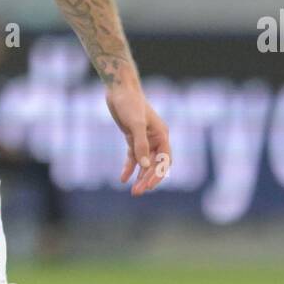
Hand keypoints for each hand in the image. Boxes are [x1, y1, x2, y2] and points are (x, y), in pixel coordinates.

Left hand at [105, 78, 170, 195]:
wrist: (118, 89)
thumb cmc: (129, 103)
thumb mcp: (135, 124)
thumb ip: (140, 145)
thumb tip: (144, 166)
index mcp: (162, 135)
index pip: (165, 161)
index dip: (158, 175)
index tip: (148, 186)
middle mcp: (156, 138)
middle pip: (155, 164)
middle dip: (147, 179)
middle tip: (137, 193)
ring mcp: (144, 139)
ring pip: (144, 163)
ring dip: (140, 177)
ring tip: (133, 191)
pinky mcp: (132, 137)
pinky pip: (133, 157)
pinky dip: (129, 168)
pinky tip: (123, 179)